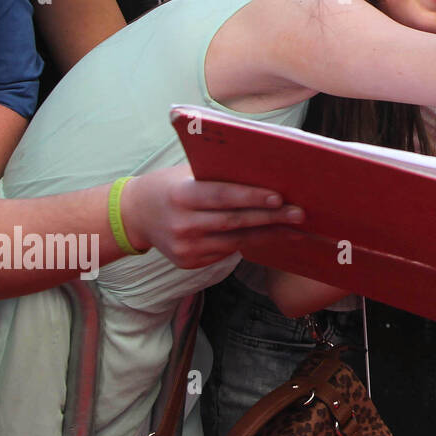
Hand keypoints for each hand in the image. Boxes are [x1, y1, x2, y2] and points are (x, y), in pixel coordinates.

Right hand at [121, 165, 303, 268]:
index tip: (280, 198)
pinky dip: (250, 243)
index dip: (252, 198)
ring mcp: (185, 248)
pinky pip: (226, 251)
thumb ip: (220, 175)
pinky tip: (271, 237)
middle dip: (271, 219)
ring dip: (268, 235)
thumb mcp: (189, 173)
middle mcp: (182, 224)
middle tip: (300, 214)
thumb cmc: (172, 186)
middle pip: (235, 222)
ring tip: (295, 229)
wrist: (136, 215)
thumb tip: (266, 173)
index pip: (223, 196)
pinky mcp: (188, 262)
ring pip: (235, 241)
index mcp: (181, 195)